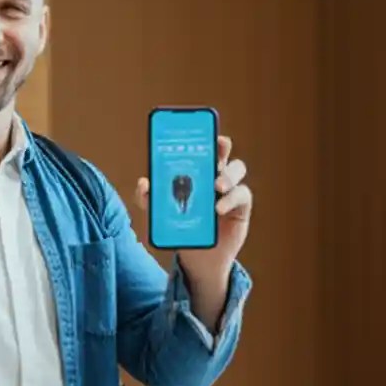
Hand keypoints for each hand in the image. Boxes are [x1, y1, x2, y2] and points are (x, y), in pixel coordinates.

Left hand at [136, 134, 251, 279]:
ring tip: (216, 185)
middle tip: (218, 146)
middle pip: (223, 153)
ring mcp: (230, 190)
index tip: (201, 129)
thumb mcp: (158, 214)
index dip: (203, 137)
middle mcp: (215, 176)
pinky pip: (242, 195)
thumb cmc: (179, 227)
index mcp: (196, 172)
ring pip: (237, 170)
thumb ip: (147, 199)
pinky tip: (218, 208)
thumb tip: (144, 183)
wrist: (196, 256)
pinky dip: (230, 199)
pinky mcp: (241, 207)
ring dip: (228, 174)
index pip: (201, 149)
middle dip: (222, 146)